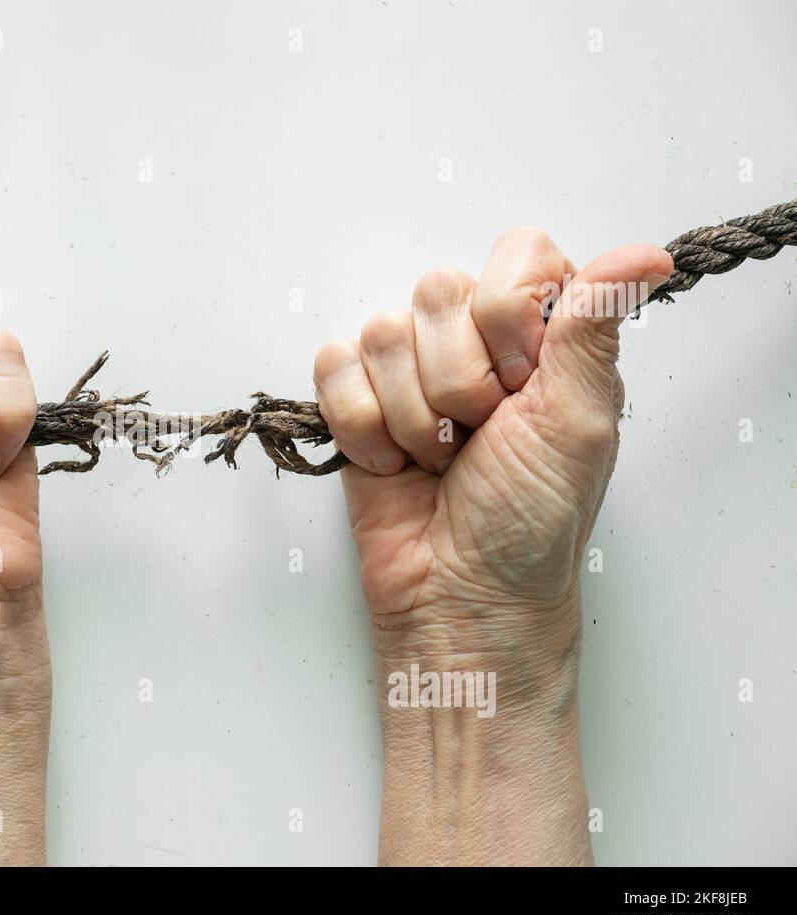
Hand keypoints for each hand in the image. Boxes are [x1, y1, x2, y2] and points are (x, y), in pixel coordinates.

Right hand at [313, 230, 671, 863]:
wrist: (458, 595)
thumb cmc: (529, 522)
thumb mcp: (578, 422)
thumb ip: (595, 326)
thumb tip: (645, 256)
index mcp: (542, 333)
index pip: (516, 255)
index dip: (508, 315)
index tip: (521, 382)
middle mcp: (474, 341)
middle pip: (436, 290)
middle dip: (457, 380)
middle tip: (478, 435)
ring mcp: (409, 370)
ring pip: (381, 332)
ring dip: (410, 415)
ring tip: (437, 458)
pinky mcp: (355, 401)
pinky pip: (333, 367)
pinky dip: (362, 428)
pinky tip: (392, 463)